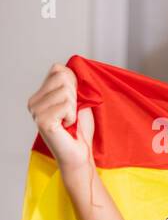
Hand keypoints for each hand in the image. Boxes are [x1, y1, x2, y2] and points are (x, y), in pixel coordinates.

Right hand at [27, 63, 95, 179]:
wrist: (80, 152)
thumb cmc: (80, 129)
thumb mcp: (79, 100)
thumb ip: (72, 83)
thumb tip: (70, 66)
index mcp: (40, 95)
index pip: (58, 69)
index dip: (74, 83)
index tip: (75, 102)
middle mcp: (34, 101)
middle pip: (63, 77)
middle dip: (76, 95)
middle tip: (73, 113)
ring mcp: (35, 110)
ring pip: (66, 91)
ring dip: (75, 108)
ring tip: (69, 121)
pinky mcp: (42, 120)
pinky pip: (66, 105)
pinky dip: (73, 116)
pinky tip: (67, 126)